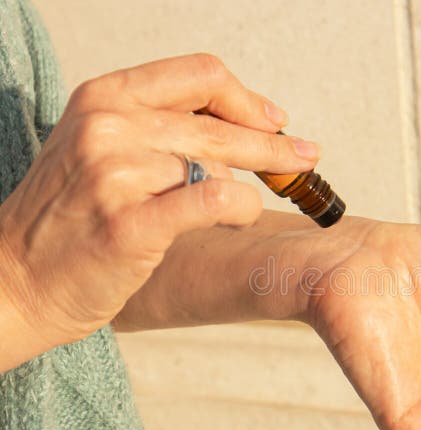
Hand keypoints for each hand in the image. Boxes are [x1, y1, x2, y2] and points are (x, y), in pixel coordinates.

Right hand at [0, 54, 319, 371]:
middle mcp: (108, 126)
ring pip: (221, 165)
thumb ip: (164, 128)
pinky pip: (216, 200)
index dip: (247, 99)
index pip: (200, 74)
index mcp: (105, 97)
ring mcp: (115, 175)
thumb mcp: (104, 148)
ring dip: (247, 188)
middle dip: (274, 144)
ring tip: (241, 207)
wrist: (17, 279)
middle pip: (220, 122)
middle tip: (307, 157)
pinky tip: (240, 216)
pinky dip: (241, 208)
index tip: (274, 121)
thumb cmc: (71, 217)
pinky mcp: (130, 225)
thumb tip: (247, 123)